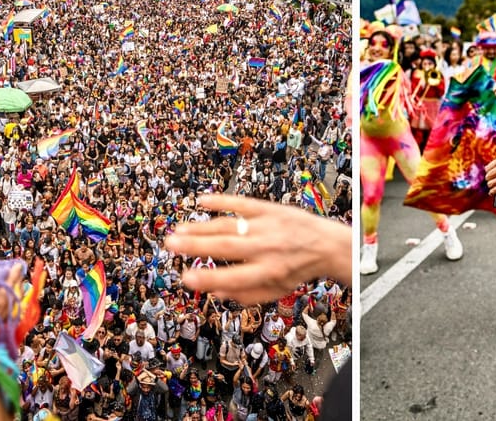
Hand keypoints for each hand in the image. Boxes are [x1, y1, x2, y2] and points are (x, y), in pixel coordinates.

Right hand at [165, 195, 350, 304]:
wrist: (325, 244)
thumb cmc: (296, 269)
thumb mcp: (276, 291)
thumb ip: (246, 295)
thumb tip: (216, 293)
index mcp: (268, 272)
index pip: (233, 277)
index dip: (208, 279)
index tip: (185, 278)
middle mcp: (266, 248)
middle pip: (226, 246)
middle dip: (196, 246)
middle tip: (171, 244)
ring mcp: (267, 226)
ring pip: (230, 224)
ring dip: (201, 226)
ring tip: (178, 230)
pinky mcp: (269, 209)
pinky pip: (242, 202)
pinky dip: (222, 200)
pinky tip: (202, 201)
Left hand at [485, 154, 495, 194]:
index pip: (488, 167)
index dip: (489, 172)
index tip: (490, 174)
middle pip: (488, 176)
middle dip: (490, 179)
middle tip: (492, 181)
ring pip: (490, 183)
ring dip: (491, 186)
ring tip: (493, 187)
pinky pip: (495, 190)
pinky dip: (492, 192)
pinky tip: (492, 193)